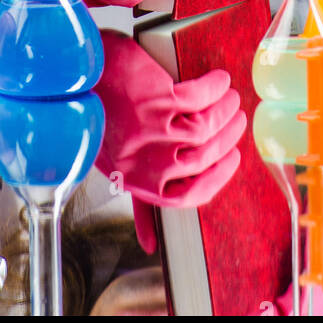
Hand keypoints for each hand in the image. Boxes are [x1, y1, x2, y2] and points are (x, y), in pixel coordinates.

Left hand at [95, 31, 245, 253]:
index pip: (190, 195)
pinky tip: (219, 81)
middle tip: (236, 120)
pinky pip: (200, 98)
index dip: (218, 177)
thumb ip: (140, 203)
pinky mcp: (159, 100)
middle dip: (227, 139)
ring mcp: (155, 131)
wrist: (86, 77)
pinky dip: (214, 89)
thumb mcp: (118, 169)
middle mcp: (150, 163)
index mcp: (142, 184)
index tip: (232, 158)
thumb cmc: (103, 122)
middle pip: (204, 158)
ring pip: (206, 128)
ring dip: (224, 112)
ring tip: (231, 100)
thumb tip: (149, 245)